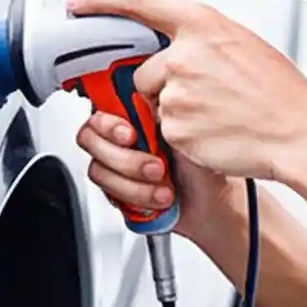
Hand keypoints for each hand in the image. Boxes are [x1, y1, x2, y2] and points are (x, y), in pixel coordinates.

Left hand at [67, 0, 306, 181]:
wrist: (299, 134)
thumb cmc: (279, 93)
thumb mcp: (241, 44)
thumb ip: (202, 38)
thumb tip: (176, 39)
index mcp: (202, 25)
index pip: (136, 0)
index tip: (78, 2)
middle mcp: (184, 55)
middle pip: (144, 70)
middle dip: (163, 86)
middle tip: (207, 96)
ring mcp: (177, 92)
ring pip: (155, 103)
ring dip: (175, 111)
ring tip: (217, 114)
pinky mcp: (174, 127)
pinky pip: (164, 130)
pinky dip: (184, 136)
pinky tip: (215, 132)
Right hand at [75, 111, 239, 237]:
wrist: (216, 205)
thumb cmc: (207, 165)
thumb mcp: (188, 129)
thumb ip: (158, 112)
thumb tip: (142, 101)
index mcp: (136, 116)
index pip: (101, 108)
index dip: (108, 123)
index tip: (131, 134)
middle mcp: (123, 139)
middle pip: (91, 139)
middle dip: (125, 158)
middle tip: (157, 166)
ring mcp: (118, 167)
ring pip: (99, 170)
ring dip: (134, 183)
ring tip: (164, 187)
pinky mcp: (118, 192)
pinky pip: (109, 194)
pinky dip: (136, 198)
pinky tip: (158, 198)